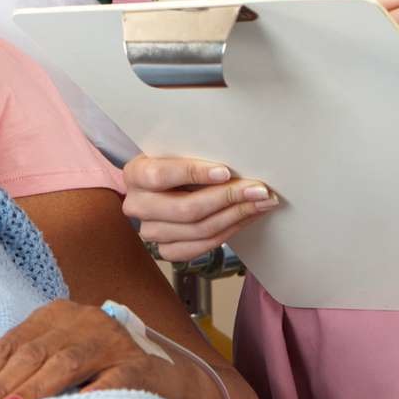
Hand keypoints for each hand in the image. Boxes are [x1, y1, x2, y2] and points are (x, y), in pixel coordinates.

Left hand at [0, 299, 209, 398]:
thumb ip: (16, 360)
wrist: (162, 374)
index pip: (7, 346)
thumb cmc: (97, 367)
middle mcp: (81, 320)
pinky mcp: (138, 364)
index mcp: (54, 316)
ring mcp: (111, 341)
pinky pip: (113, 378)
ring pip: (65, 362)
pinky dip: (92, 392)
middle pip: (30, 354)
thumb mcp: (53, 355)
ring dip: (31, 390)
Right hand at [121, 156, 278, 262]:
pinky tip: (248, 217)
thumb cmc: (172, 160)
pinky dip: (230, 231)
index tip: (226, 172)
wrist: (160, 185)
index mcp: (135, 174)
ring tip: (262, 203)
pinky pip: (203, 246)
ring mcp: (151, 231)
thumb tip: (235, 155)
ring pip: (200, 230)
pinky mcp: (166, 250)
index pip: (163, 175)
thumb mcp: (175, 148)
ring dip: (237, 216)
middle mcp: (138, 206)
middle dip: (228, 198)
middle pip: (186, 209)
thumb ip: (194, 151)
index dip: (194, 174)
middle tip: (259, 190)